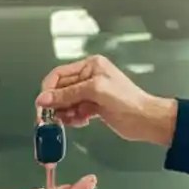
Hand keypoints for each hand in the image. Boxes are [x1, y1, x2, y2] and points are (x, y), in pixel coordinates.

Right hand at [34, 55, 177, 145]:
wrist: (146, 120)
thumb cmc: (128, 100)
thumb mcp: (96, 91)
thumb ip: (68, 94)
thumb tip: (44, 98)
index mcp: (90, 66)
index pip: (59, 74)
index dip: (48, 89)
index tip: (42, 104)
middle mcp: (89, 77)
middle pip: (61, 89)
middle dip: (55, 103)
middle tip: (48, 118)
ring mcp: (91, 93)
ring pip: (66, 102)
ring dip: (63, 113)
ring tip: (68, 121)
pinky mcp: (93, 108)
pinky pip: (74, 112)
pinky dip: (73, 118)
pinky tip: (80, 122)